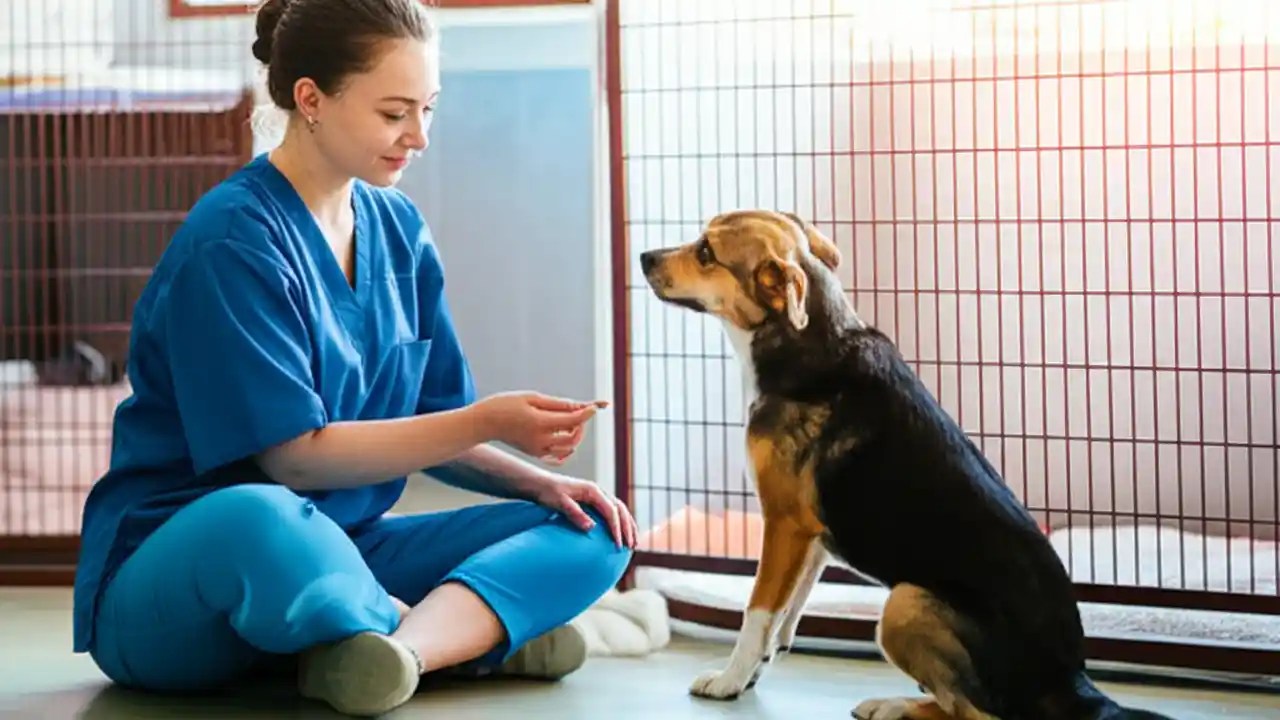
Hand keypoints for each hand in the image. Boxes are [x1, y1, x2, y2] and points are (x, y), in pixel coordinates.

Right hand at [474, 392, 607, 462]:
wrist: (484, 423)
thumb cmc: (505, 404)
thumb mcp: (532, 397)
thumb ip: (557, 404)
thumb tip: (578, 406)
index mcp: (540, 423)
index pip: (573, 421)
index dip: (588, 412)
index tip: (596, 406)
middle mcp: (541, 440)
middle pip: (574, 437)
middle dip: (582, 424)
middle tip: (580, 411)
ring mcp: (538, 450)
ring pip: (568, 448)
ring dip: (576, 436)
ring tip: (571, 421)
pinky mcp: (535, 453)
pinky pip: (558, 456)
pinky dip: (567, 449)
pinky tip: (565, 437)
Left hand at [531, 474, 637, 549]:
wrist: (540, 483)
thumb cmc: (548, 492)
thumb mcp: (560, 503)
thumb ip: (575, 514)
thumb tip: (592, 527)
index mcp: (592, 491)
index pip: (611, 510)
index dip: (617, 528)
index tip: (618, 544)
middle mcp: (598, 491)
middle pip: (621, 510)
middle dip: (628, 528)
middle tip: (632, 546)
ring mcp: (597, 495)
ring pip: (620, 510)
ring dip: (628, 526)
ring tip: (633, 543)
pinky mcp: (593, 501)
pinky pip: (612, 511)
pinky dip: (621, 523)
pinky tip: (622, 534)